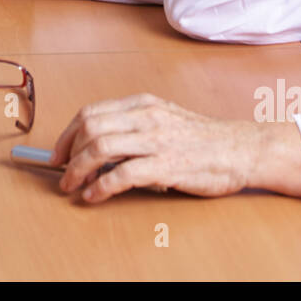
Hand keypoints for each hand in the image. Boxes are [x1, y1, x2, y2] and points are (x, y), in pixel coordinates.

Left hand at [49, 94, 300, 202]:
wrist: (241, 149)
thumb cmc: (203, 139)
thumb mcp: (165, 118)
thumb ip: (133, 126)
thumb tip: (96, 146)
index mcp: (143, 104)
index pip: (91, 112)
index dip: (68, 134)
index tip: (58, 153)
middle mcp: (146, 117)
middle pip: (90, 128)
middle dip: (68, 153)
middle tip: (62, 173)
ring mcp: (156, 140)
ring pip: (100, 148)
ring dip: (78, 170)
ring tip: (72, 186)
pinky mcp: (166, 164)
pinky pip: (122, 174)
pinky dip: (100, 187)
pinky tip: (94, 196)